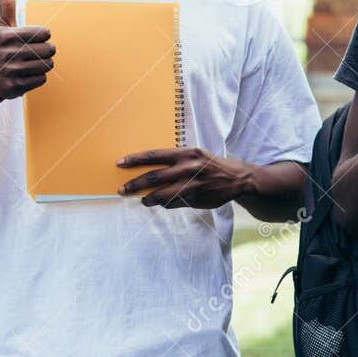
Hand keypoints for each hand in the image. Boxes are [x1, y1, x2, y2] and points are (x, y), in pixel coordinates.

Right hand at [0, 0, 54, 100]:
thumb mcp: (1, 26)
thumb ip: (6, 4)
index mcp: (5, 36)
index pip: (44, 33)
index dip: (43, 36)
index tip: (33, 38)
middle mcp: (6, 53)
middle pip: (50, 50)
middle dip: (46, 51)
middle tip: (33, 52)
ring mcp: (11, 71)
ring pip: (48, 65)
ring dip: (43, 64)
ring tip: (29, 63)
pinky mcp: (16, 86)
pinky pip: (42, 79)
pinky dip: (38, 77)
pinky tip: (25, 74)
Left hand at [118, 148, 253, 208]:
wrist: (237, 178)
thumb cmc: (210, 165)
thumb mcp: (194, 156)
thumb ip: (174, 162)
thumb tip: (149, 171)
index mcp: (185, 153)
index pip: (154, 155)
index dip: (135, 159)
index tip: (120, 163)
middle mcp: (187, 168)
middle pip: (153, 177)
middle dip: (134, 184)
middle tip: (122, 190)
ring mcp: (191, 185)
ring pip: (162, 194)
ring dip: (148, 199)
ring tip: (143, 200)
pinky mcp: (196, 198)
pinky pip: (174, 203)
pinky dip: (165, 203)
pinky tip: (163, 202)